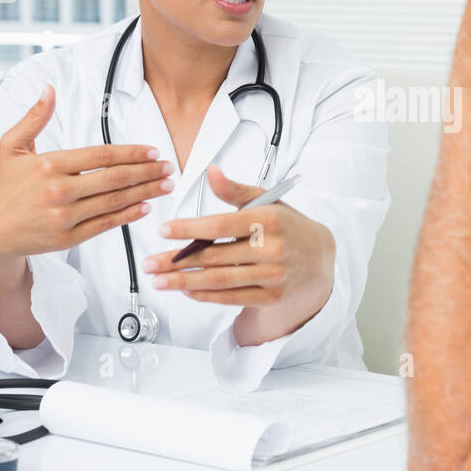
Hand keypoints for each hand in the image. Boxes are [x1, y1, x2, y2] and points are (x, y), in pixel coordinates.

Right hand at [0, 84, 175, 268]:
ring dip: (145, 192)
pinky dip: (128, 215)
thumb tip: (48, 89)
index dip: (131, 153)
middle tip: (169, 167)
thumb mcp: (12, 146)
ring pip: (114, 202)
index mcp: (49, 165)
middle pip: (114, 178)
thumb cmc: (4, 186)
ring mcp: (64, 217)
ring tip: (165, 185)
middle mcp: (58, 191)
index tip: (153, 151)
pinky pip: (106, 224)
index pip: (101, 156)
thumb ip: (34, 117)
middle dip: (147, 172)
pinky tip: (145, 207)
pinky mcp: (68, 238)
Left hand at [142, 165, 335, 343]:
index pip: (221, 225)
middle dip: (177, 261)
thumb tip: (211, 172)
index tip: (165, 230)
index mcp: (268, 220)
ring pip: (220, 280)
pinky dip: (206, 296)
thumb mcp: (266, 201)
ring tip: (159, 281)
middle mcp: (272, 249)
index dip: (189, 229)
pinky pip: (232, 298)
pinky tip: (186, 290)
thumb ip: (235, 190)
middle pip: (215, 257)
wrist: (319, 258)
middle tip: (151, 263)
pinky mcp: (271, 296)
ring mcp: (272, 276)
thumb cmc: (287, 225)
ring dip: (184, 282)